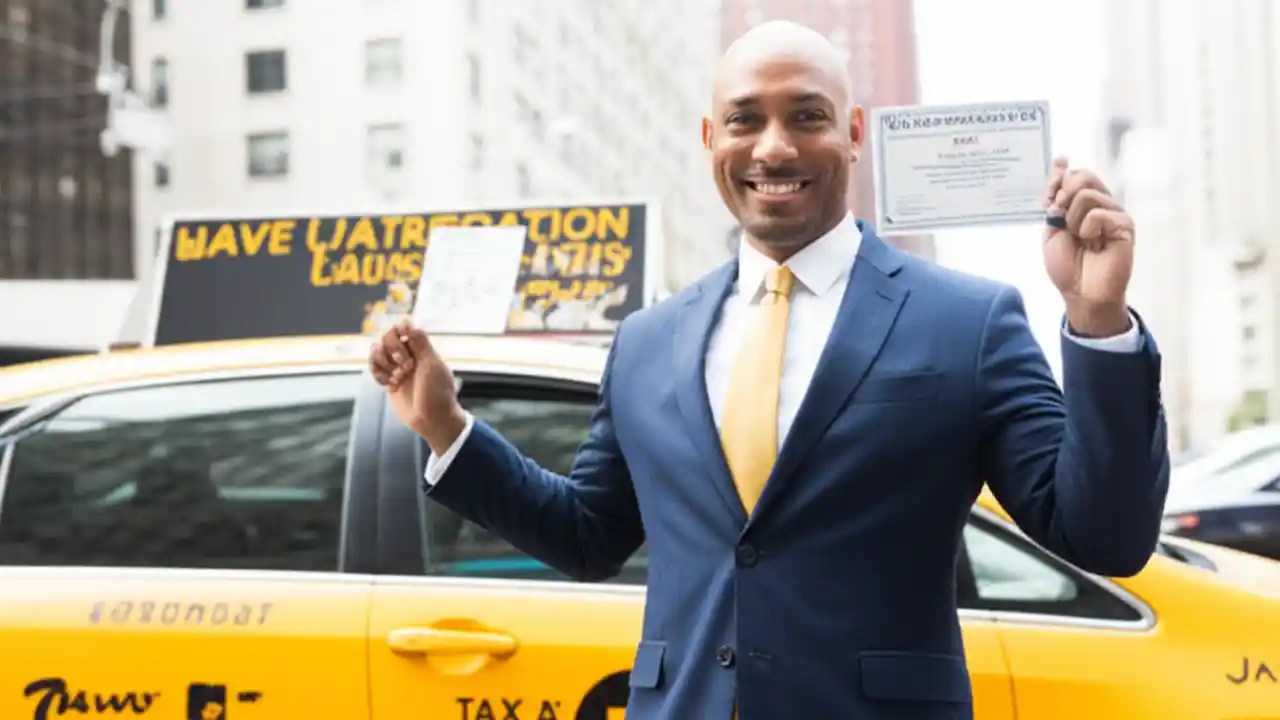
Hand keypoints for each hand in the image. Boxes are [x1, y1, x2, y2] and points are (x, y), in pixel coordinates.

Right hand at [369, 319, 466, 453]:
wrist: (430, 419)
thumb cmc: (437, 393)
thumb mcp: (432, 365)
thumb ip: (421, 343)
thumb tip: (410, 322)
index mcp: (421, 347)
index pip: (404, 326)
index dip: (400, 330)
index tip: (405, 340)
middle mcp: (408, 354)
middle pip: (387, 336)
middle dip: (393, 350)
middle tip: (406, 367)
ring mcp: (397, 367)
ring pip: (377, 350)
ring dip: (384, 363)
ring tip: (398, 377)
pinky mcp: (388, 379)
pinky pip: (373, 367)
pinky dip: (378, 374)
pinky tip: (389, 384)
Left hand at [1042, 157, 1134, 336]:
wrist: (1081, 293)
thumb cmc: (1067, 266)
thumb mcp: (1052, 229)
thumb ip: (1054, 198)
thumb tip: (1061, 161)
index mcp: (1083, 204)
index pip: (1073, 174)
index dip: (1057, 181)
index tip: (1052, 200)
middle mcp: (1101, 205)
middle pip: (1083, 176)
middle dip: (1064, 197)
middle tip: (1063, 221)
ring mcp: (1114, 214)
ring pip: (1087, 194)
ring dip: (1074, 219)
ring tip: (1081, 239)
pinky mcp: (1124, 225)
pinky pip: (1099, 214)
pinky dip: (1088, 229)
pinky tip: (1094, 244)